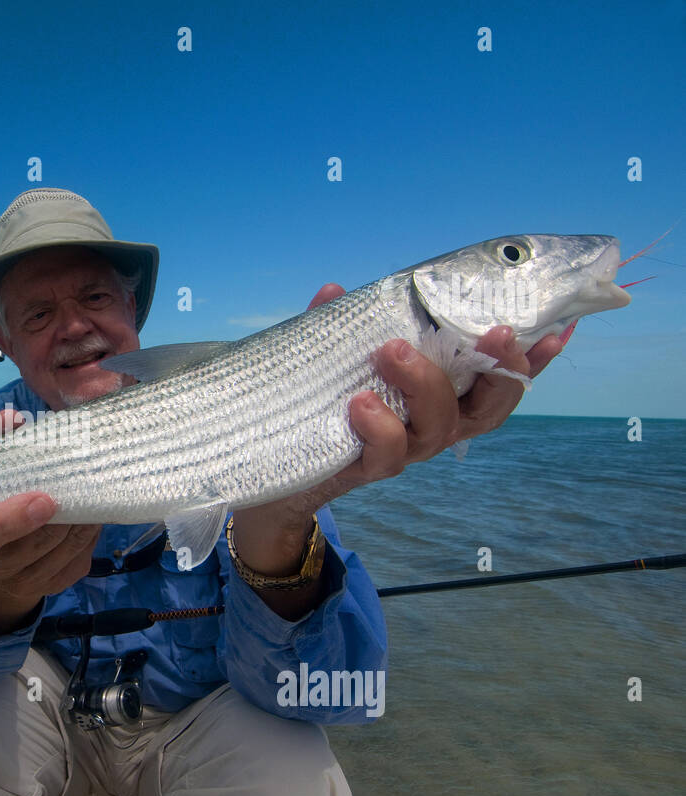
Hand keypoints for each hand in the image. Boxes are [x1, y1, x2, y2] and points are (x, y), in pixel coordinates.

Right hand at [0, 409, 100, 638]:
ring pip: (61, 552)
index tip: (43, 500)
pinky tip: (88, 514)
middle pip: (32, 545)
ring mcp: (24, 584)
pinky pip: (78, 560)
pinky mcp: (54, 587)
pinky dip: (88, 535)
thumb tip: (12, 418)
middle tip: (75, 486)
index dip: (9, 521)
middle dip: (60, 515)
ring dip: (80, 520)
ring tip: (87, 493)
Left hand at [228, 283, 562, 618]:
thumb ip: (338, 326)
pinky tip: (359, 402)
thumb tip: (333, 290)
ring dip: (426, 383)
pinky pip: (388, 453)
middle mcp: (433, 425)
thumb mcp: (332, 359)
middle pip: (490, 406)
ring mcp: (405, 449)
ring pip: (441, 425)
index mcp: (439, 395)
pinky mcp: (368, 469)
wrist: (273, 469)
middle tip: (493, 332)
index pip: (497, 378)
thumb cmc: (319, 405)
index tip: (559, 329)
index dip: (532, 361)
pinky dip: (378, 425)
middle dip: (501, 367)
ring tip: (391, 351)